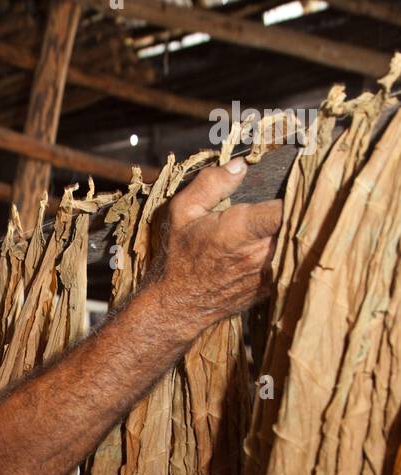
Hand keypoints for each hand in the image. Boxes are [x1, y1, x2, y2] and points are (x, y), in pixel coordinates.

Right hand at [152, 159, 281, 334]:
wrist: (178, 305)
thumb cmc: (179, 256)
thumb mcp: (183, 211)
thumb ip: (211, 183)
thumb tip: (242, 165)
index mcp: (241, 230)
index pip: (286, 207)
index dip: (297, 192)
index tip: (296, 182)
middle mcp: (260, 254)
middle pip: (298, 224)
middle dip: (300, 208)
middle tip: (298, 195)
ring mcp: (267, 274)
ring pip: (297, 244)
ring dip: (297, 229)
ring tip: (295, 215)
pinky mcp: (270, 287)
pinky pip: (290, 262)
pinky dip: (289, 250)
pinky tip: (278, 241)